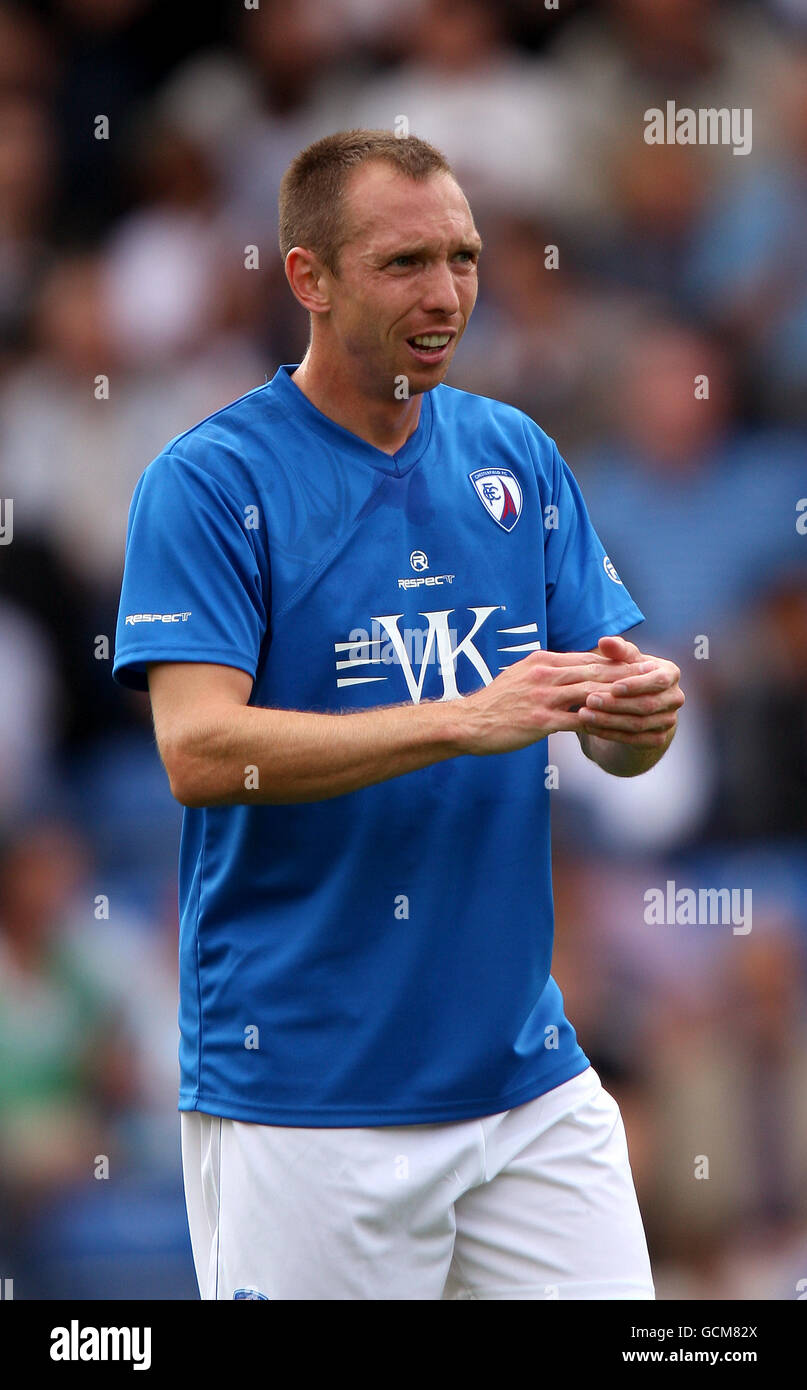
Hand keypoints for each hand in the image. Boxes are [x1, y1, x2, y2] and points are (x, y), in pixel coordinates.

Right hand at [457, 645, 657, 755]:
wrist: (468, 722)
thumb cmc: (494, 704)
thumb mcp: (520, 677)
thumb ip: (545, 673)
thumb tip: (567, 673)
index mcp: (543, 661)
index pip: (587, 658)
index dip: (616, 662)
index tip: (640, 664)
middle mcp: (546, 674)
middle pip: (596, 672)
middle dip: (629, 675)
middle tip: (656, 678)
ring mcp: (544, 696)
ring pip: (594, 694)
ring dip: (623, 699)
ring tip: (647, 704)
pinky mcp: (541, 720)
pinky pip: (580, 721)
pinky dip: (604, 725)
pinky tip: (622, 731)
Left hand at [578, 635, 683, 748]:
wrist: (637, 703)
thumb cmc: (629, 674)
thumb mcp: (625, 659)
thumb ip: (617, 649)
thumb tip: (604, 641)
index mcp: (671, 674)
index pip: (659, 680)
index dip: (637, 685)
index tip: (613, 687)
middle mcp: (675, 698)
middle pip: (647, 705)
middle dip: (616, 703)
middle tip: (590, 699)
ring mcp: (668, 721)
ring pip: (638, 724)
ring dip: (609, 720)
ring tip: (584, 714)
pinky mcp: (657, 739)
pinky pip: (633, 739)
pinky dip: (610, 733)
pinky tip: (590, 727)